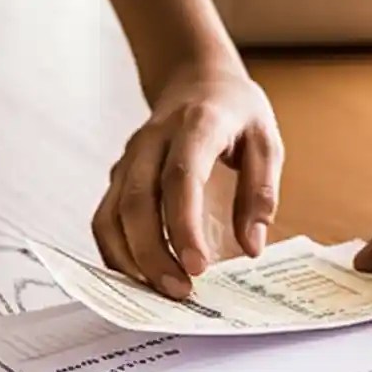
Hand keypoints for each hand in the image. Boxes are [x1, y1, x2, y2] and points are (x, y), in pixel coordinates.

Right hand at [92, 66, 283, 298]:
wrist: (195, 79)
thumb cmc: (235, 113)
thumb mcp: (267, 142)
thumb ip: (262, 192)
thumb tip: (251, 245)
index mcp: (196, 125)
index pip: (180, 178)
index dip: (183, 225)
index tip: (199, 266)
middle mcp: (152, 141)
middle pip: (138, 202)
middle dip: (153, 254)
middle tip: (179, 292)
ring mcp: (129, 159)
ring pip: (112, 214)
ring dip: (131, 259)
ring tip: (160, 291)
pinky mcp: (118, 177)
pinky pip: (105, 219)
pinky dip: (115, 253)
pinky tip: (139, 277)